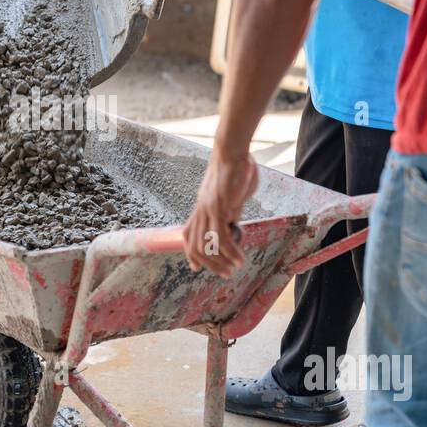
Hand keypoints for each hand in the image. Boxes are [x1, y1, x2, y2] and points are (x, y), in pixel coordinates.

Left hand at [183, 152, 258, 275]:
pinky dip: (230, 252)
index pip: (187, 235)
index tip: (196, 266)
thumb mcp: (232, 196)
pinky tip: (240, 258)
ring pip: (206, 246)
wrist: (232, 152)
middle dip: (209, 264)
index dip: (190, 253)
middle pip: (195, 247)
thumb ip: (231, 210)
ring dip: (220, 262)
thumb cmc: (235, 170)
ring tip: (235, 267)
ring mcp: (207, 210)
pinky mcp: (217, 207)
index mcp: (201, 207)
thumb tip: (233, 223)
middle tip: (226, 273)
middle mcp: (200, 211)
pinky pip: (221, 237)